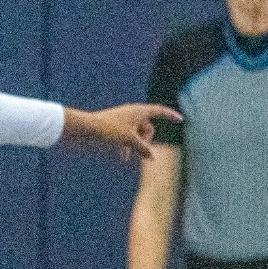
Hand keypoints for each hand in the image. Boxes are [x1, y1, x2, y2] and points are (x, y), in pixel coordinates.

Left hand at [64, 103, 181, 161]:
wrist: (86, 127)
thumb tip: (152, 157)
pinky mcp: (117, 126)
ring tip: (127, 157)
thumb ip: (143, 148)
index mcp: (139, 111)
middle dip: (146, 140)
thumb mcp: (129, 140)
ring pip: (138, 133)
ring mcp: (125, 120)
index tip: (180, 120)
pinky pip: (128, 136)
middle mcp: (133, 113)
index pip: (160, 111)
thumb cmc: (108, 129)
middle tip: (140, 152)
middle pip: (148, 127)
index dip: (171, 115)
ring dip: (135, 145)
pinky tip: (123, 157)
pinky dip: (128, 145)